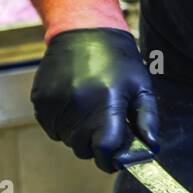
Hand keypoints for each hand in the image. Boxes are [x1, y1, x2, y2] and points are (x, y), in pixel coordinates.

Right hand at [30, 28, 159, 172]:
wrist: (83, 32)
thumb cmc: (118, 62)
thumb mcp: (141, 87)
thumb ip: (147, 120)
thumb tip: (151, 148)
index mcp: (107, 101)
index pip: (104, 149)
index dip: (110, 159)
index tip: (114, 158)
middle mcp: (78, 103)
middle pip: (83, 149)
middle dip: (95, 145)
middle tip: (103, 126)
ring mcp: (56, 101)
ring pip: (65, 140)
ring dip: (78, 134)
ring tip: (89, 109)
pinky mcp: (40, 99)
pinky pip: (51, 128)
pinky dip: (62, 124)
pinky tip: (73, 105)